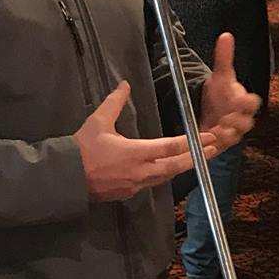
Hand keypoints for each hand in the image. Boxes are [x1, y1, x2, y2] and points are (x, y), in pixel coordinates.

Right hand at [76, 81, 207, 201]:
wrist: (63, 177)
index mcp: (135, 153)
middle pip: (177, 166)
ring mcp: (136, 185)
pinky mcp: (129, 193)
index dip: (193, 142)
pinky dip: (165, 175)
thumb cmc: (81, 148)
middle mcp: (140, 171)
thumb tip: (125, 84)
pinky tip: (171, 169)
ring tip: (198, 158)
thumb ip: (115, 102)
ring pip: (167, 176)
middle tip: (215, 150)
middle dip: (197, 158)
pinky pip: (153, 183)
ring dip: (183, 167)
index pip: (171, 146)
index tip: (209, 137)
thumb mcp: (97, 121)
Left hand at [196, 33, 259, 153]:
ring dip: (226, 134)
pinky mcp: (223, 142)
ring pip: (235, 136)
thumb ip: (224, 57)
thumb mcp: (220, 75)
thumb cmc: (220, 93)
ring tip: (215, 130)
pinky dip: (215, 143)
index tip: (238, 100)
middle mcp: (242, 118)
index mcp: (243, 101)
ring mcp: (233, 131)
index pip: (252, 102)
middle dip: (237, 121)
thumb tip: (226, 35)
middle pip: (247, 123)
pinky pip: (223, 145)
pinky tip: (207, 139)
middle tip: (225, 119)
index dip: (247, 102)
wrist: (212, 110)